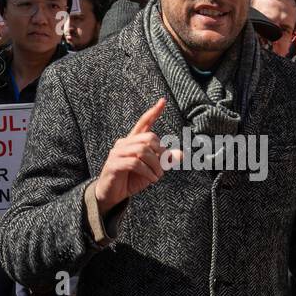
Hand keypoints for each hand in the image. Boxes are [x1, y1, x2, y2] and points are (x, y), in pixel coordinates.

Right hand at [93, 98, 179, 212]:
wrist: (113, 194)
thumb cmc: (132, 179)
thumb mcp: (152, 170)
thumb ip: (164, 161)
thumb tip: (181, 154)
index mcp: (133, 141)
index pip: (144, 122)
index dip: (153, 112)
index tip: (163, 101)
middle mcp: (124, 143)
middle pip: (148, 138)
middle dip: (160, 153)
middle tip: (163, 168)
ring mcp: (117, 153)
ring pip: (142, 151)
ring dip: (155, 165)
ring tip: (157, 176)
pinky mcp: (113, 164)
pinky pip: (135, 163)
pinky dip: (147, 172)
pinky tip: (152, 179)